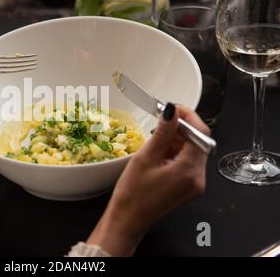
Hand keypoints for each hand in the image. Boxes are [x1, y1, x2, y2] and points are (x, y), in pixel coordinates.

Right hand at [87, 103, 209, 255]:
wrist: (128, 221)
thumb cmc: (132, 194)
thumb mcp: (146, 158)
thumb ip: (162, 132)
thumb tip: (171, 111)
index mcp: (190, 170)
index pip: (200, 133)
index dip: (188, 116)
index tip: (173, 108)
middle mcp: (198, 178)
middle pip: (199, 142)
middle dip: (182, 129)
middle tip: (161, 122)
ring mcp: (195, 184)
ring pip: (193, 151)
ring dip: (178, 140)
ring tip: (156, 140)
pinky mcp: (188, 188)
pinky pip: (187, 163)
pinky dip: (176, 153)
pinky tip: (160, 153)